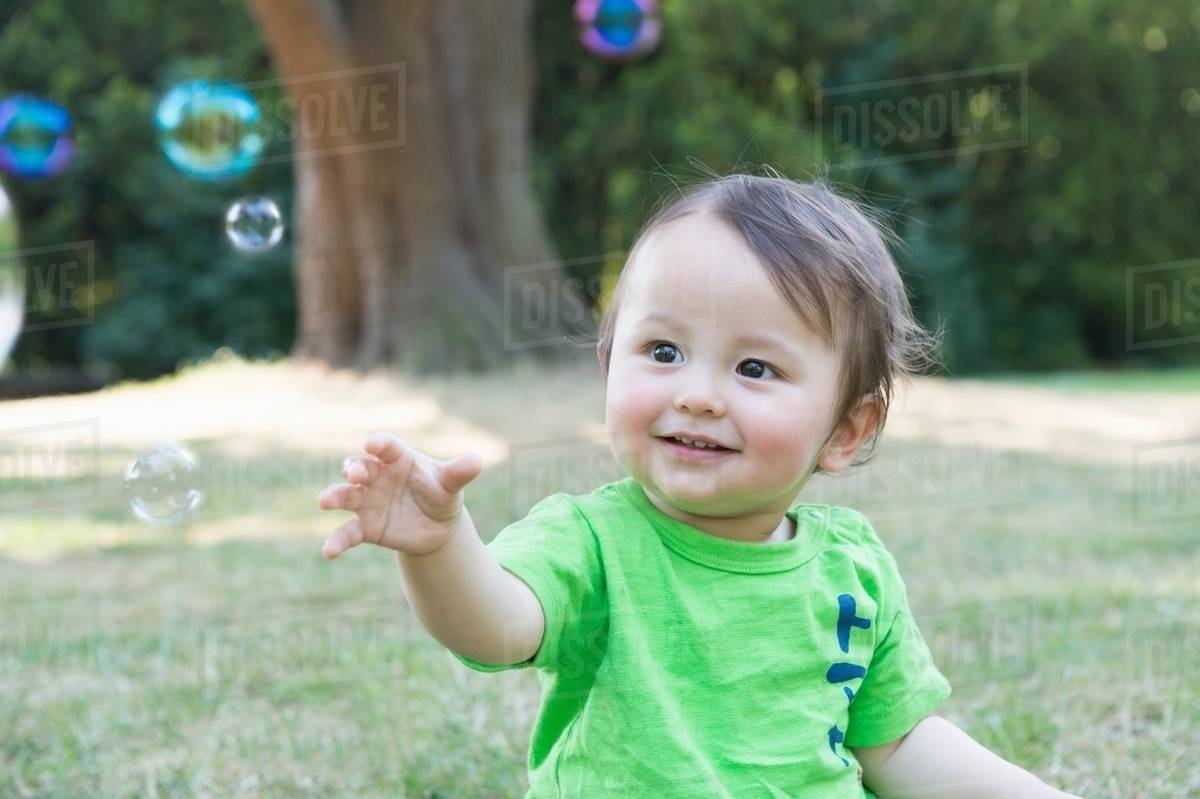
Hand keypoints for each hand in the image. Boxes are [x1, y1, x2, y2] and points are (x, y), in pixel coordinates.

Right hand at [317, 431, 481, 558]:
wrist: (437, 527)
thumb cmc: (441, 494)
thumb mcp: (451, 485)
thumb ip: (459, 473)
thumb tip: (476, 461)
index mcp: (398, 459)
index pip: (386, 446)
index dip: (378, 443)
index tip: (372, 444)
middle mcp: (377, 477)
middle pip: (360, 467)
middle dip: (355, 469)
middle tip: (354, 474)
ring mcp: (368, 502)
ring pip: (346, 496)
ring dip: (334, 497)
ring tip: (324, 502)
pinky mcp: (365, 527)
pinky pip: (347, 533)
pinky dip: (336, 541)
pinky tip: (329, 552)